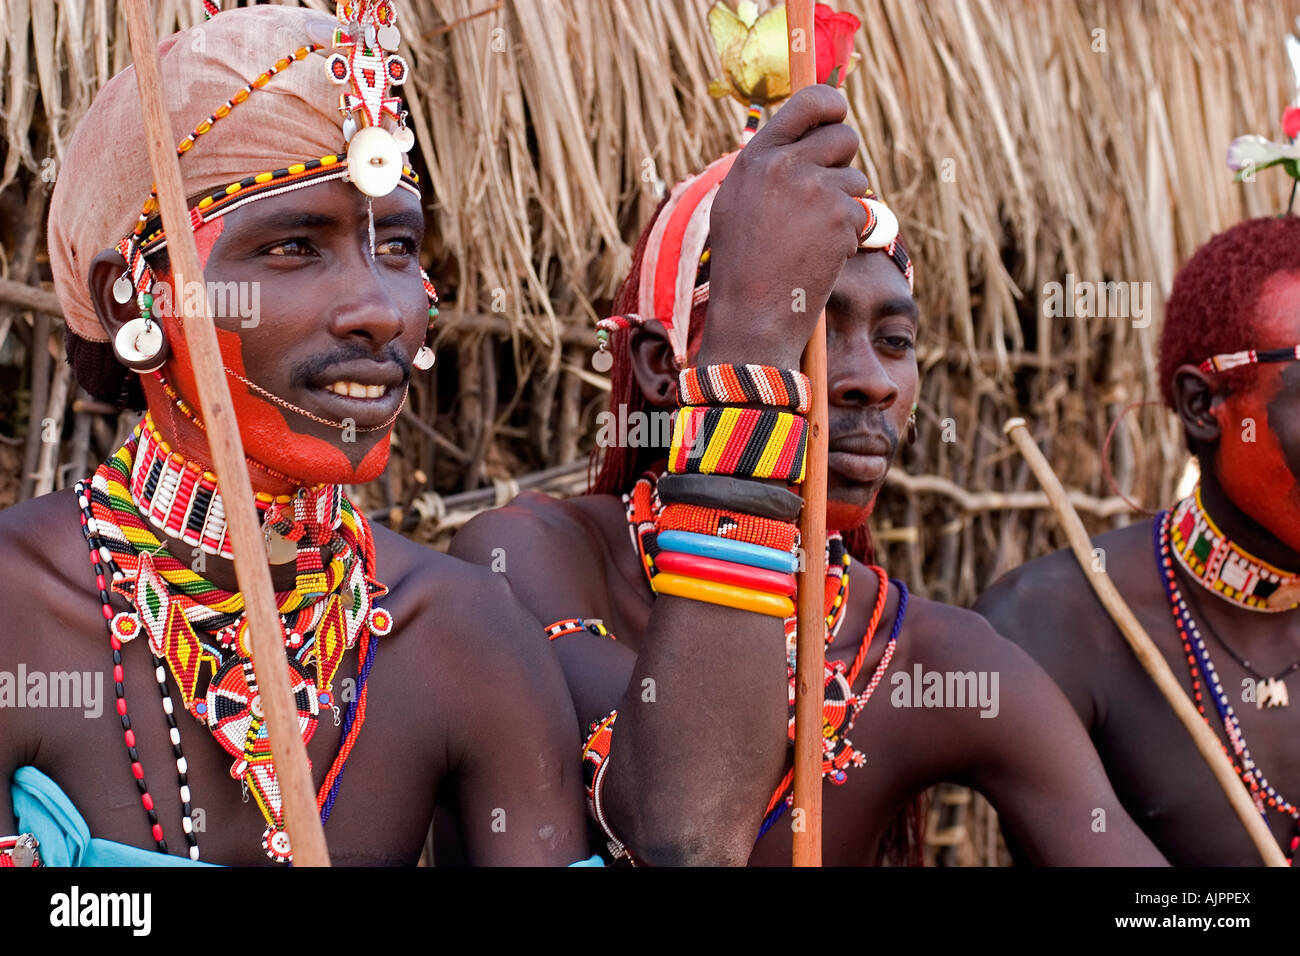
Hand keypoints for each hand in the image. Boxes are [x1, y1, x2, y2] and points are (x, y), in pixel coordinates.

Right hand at [699, 85, 867, 369]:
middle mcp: (785, 165)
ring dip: (844, 205)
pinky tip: (819, 256)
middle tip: (825, 194)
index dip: (832, 104)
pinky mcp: (840, 219)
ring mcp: (815, 190)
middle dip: (843, 161)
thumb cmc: (742, 265)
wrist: (752, 316)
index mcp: (756, 157)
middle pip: (843, 136)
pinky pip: (862, 214)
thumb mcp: (738, 204)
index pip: (808, 101)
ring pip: (856, 180)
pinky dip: (848, 236)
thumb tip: (807, 136)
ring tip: (810, 237)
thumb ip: (769, 166)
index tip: (838, 114)